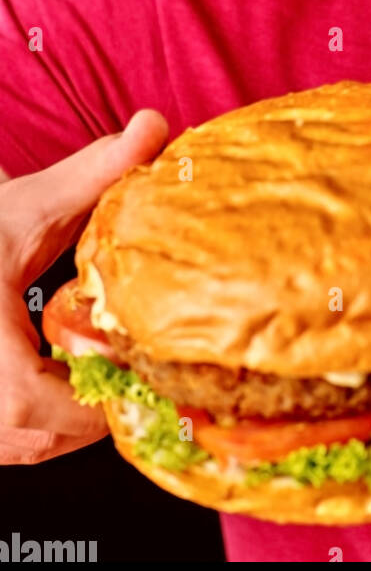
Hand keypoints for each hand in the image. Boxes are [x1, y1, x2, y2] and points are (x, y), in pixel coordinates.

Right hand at [0, 110, 168, 463]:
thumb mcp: (36, 200)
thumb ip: (98, 170)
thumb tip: (154, 127)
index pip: (24, 404)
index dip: (84, 407)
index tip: (131, 379)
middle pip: (33, 434)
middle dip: (92, 412)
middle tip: (135, 376)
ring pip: (25, 444)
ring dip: (72, 421)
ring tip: (109, 378)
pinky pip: (15, 441)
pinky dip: (50, 423)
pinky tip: (76, 384)